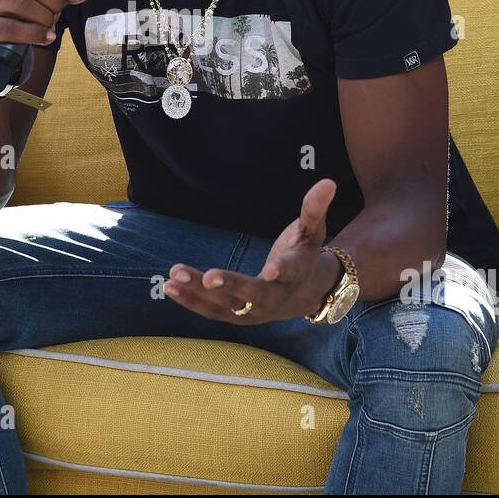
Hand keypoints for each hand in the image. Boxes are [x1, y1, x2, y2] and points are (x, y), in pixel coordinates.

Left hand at [163, 178, 340, 324]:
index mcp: (296, 274)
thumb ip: (314, 208)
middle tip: (209, 277)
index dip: (282, 270)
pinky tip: (169, 287)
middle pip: (254, 294)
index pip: (291, 273)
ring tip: (174, 276)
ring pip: (226, 305)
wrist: (309, 293)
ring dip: (199, 293)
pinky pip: (212, 311)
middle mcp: (276, 297)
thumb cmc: (306, 254)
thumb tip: (328, 181)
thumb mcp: (313, 231)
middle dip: (231, 285)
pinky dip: (191, 301)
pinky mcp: (237, 316)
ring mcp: (255, 310)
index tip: (271, 269)